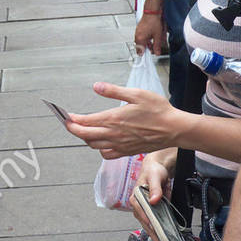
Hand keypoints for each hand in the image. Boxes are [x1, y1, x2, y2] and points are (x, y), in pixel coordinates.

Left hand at [64, 82, 181, 157]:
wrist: (174, 129)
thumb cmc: (158, 110)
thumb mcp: (136, 94)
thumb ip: (113, 91)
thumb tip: (96, 86)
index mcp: (114, 119)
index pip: (85, 122)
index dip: (72, 120)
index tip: (65, 115)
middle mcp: (114, 134)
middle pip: (85, 136)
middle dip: (73, 129)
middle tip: (67, 123)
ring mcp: (120, 145)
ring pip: (94, 145)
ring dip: (85, 138)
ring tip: (82, 130)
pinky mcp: (127, 151)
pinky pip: (107, 154)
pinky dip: (99, 148)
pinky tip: (100, 141)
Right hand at [132, 149, 176, 240]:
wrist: (157, 169)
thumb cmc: (153, 171)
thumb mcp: (154, 177)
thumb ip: (155, 188)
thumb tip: (154, 200)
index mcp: (135, 198)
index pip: (141, 213)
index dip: (149, 223)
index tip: (155, 231)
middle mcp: (138, 207)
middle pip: (147, 224)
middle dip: (155, 237)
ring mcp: (145, 211)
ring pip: (151, 227)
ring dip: (158, 238)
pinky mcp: (152, 213)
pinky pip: (156, 225)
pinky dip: (160, 234)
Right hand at [134, 9, 166, 54]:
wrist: (152, 12)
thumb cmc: (153, 21)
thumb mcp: (158, 36)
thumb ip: (157, 46)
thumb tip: (157, 52)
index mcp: (140, 39)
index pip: (140, 52)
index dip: (144, 56)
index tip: (147, 60)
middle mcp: (137, 36)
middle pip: (140, 47)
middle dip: (147, 49)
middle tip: (153, 51)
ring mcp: (137, 32)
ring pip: (141, 42)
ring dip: (147, 44)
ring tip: (154, 43)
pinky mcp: (139, 29)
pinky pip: (141, 37)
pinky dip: (146, 38)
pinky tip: (151, 37)